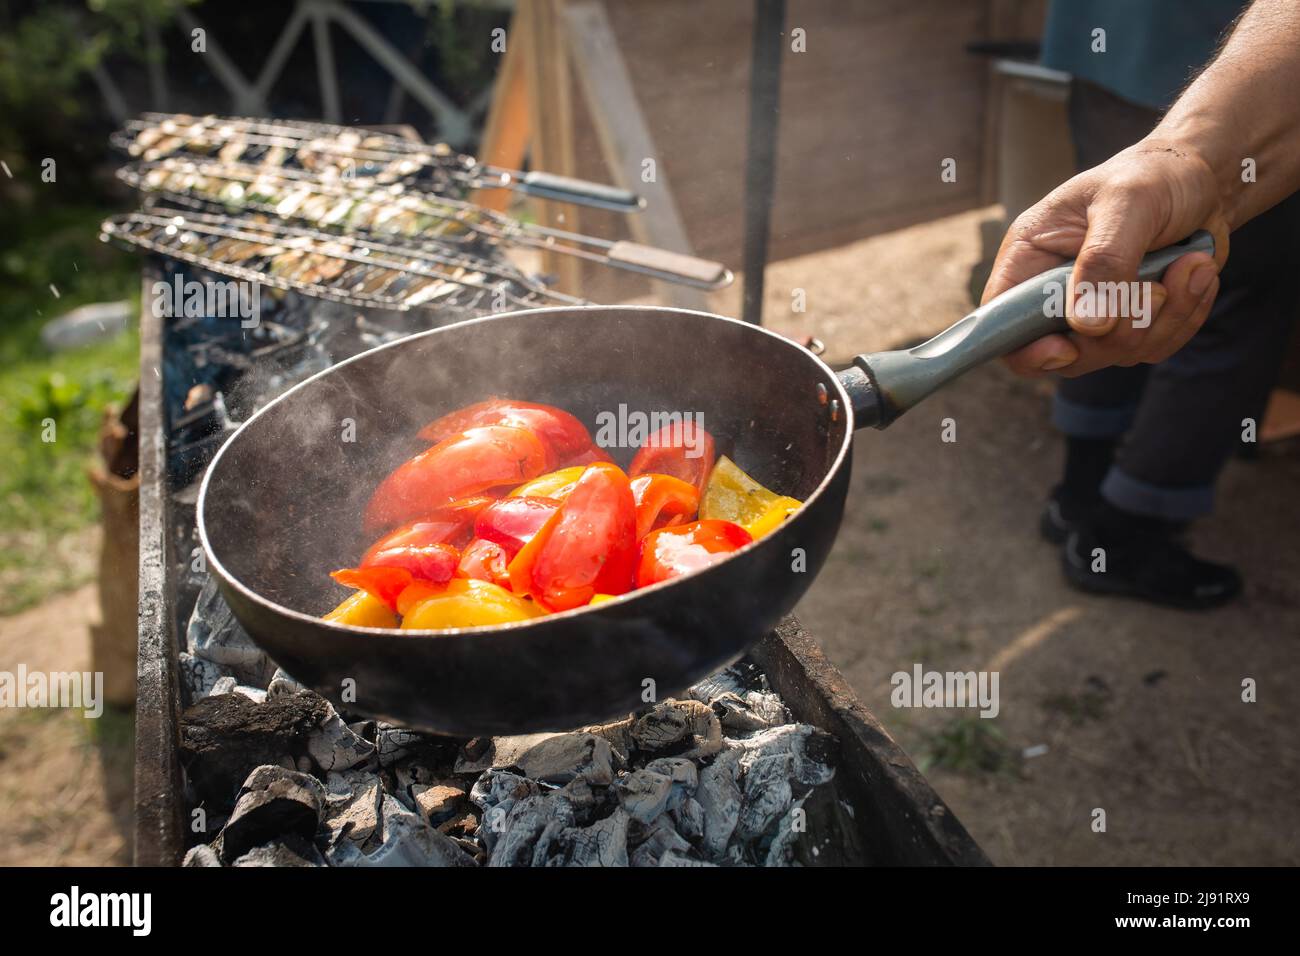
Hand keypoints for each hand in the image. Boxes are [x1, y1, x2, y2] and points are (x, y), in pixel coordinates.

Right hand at [984, 137, 1230, 377]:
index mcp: (1029, 258)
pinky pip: (1155, 347)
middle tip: (1157, 289)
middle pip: (1066, 354)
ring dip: (1165, 318)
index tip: (1066, 348)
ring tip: (1191, 263)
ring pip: (1116, 353)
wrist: (1201, 179)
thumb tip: (1088, 326)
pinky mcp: (1132, 321)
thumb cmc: (1151, 177)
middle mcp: (1053, 292)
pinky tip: (1196, 273)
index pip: (1002, 322)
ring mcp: (1094, 313)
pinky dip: (1186, 315)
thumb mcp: (1126, 203)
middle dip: (1120, 332)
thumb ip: (1105, 261)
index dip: (1025, 349)